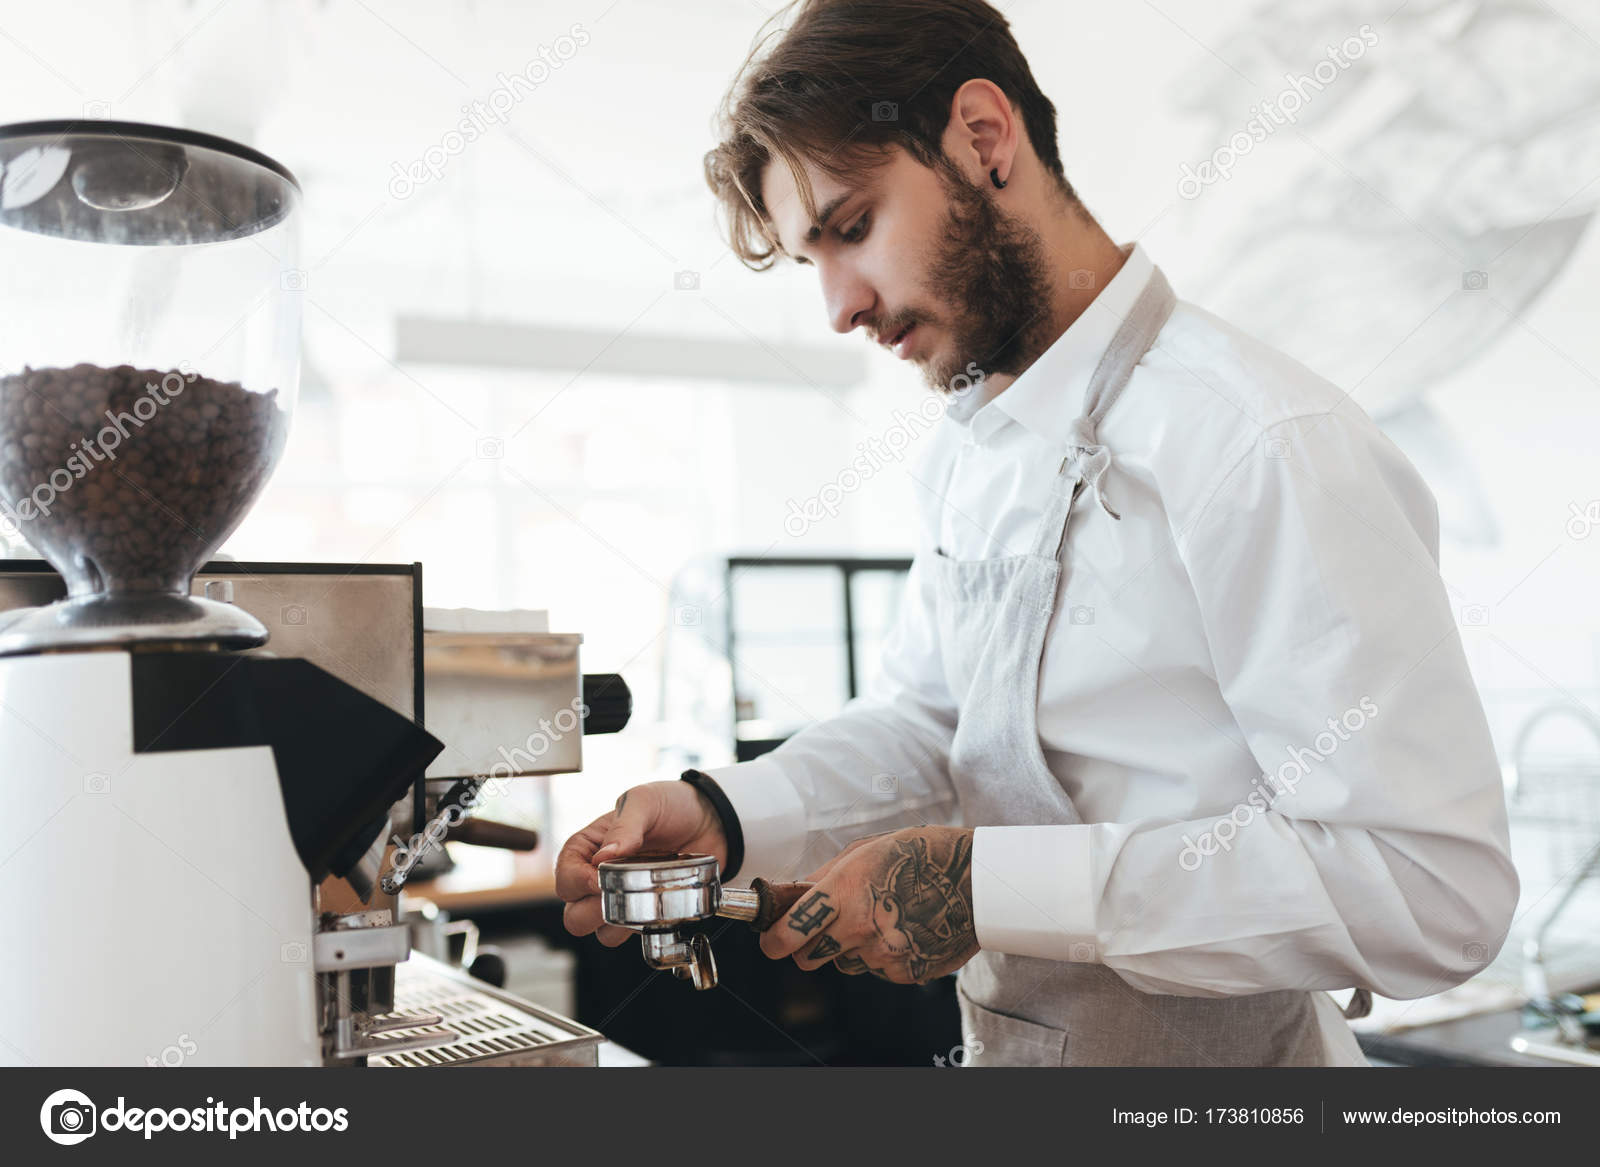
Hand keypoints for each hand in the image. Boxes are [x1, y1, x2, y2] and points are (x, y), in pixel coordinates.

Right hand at [555, 780, 727, 946]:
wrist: (714, 820)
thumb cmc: (673, 804)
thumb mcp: (645, 802)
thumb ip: (624, 827)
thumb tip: (602, 858)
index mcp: (589, 846)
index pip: (565, 875)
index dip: (577, 883)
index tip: (601, 879)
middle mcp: (599, 875)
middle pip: (572, 912)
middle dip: (589, 912)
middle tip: (617, 897)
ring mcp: (622, 896)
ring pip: (598, 931)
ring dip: (614, 925)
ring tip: (639, 904)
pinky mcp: (645, 910)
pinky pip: (630, 934)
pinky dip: (639, 930)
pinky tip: (656, 910)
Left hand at [760, 826, 977, 983]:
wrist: (977, 880)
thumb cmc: (920, 856)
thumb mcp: (866, 851)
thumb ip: (824, 877)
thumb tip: (793, 894)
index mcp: (844, 892)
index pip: (788, 933)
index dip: (773, 939)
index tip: (772, 938)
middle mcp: (860, 927)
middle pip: (807, 959)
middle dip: (808, 946)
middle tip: (824, 927)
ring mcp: (883, 955)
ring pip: (843, 965)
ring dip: (848, 949)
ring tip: (878, 919)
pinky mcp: (905, 972)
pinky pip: (876, 971)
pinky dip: (880, 956)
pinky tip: (900, 930)